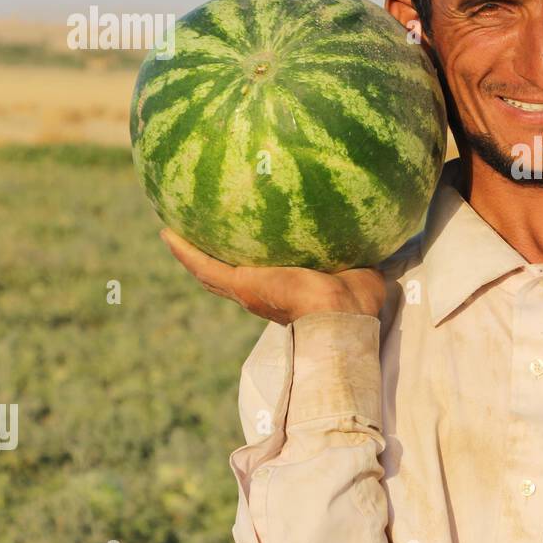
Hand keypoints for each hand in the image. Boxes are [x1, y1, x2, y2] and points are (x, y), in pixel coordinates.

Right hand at [159, 229, 385, 322]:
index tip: (245, 249)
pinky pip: (204, 266)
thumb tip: (376, 228)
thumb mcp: (359, 265)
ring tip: (170, 234)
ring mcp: (248, 291)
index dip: (254, 266)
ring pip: (209, 272)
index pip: (265, 277)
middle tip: (196, 239)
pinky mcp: (240, 285)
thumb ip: (361, 248)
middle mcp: (263, 294)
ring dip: (189, 254)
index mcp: (288, 292)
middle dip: (213, 259)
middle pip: (229, 277)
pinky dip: (185, 252)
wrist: (343, 314)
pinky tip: (166, 231)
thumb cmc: (359, 299)